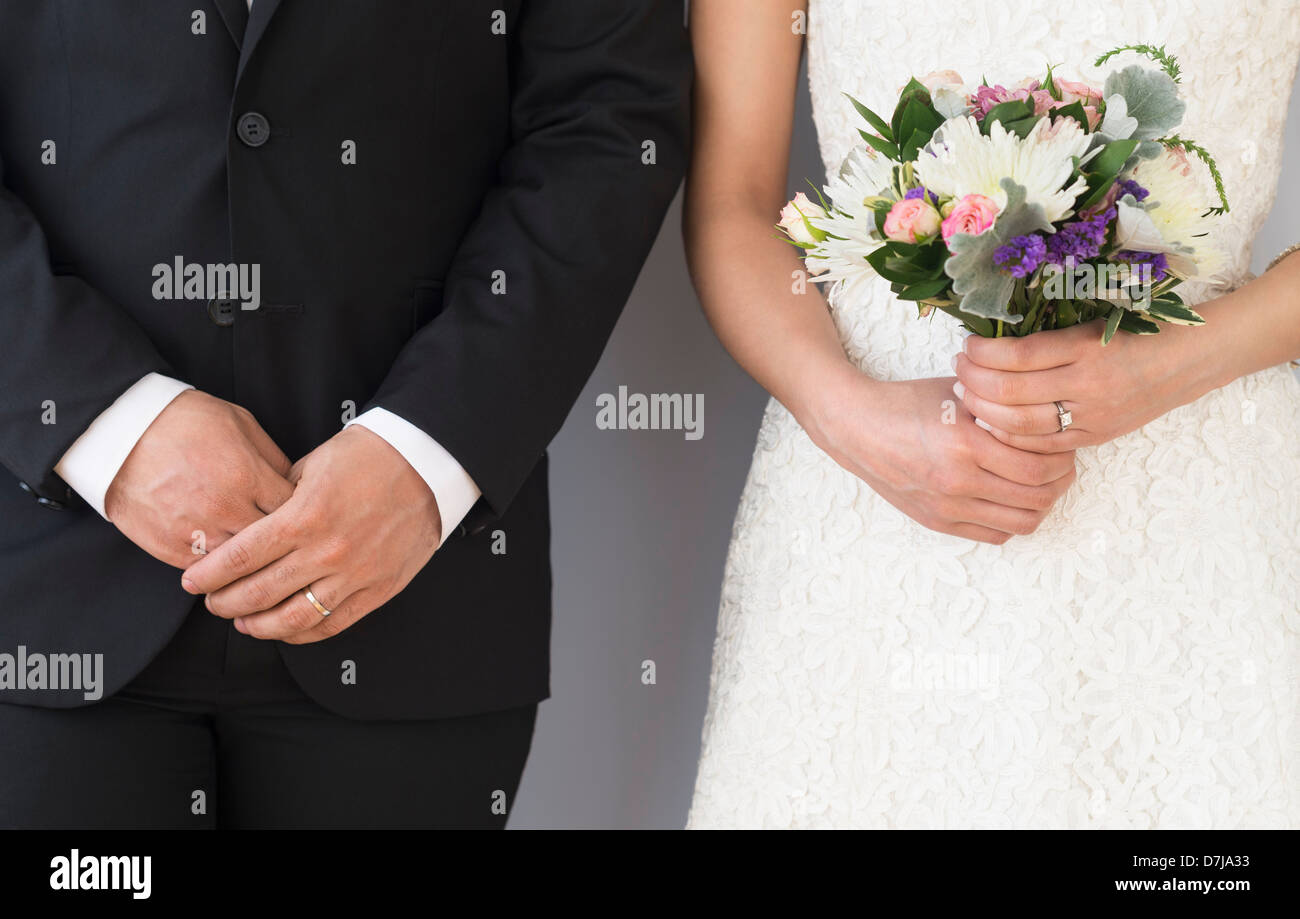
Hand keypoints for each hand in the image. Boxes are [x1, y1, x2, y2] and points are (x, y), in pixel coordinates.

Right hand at [104, 390, 294, 567]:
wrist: (120, 433)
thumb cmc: (184, 422)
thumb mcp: (240, 423)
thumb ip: (272, 457)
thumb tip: (296, 483)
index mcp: (248, 476)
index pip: (294, 510)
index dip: (302, 512)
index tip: (302, 512)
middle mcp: (226, 508)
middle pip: (273, 543)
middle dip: (282, 541)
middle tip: (287, 540)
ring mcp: (197, 532)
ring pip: (242, 564)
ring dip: (251, 560)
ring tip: (261, 557)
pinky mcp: (171, 548)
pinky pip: (208, 571)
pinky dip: (220, 568)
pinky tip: (227, 560)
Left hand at [180, 424, 441, 642]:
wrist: (426, 464)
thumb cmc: (370, 456)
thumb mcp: (312, 465)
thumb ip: (279, 499)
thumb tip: (252, 524)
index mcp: (304, 517)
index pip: (239, 557)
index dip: (208, 574)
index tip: (193, 581)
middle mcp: (327, 552)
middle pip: (259, 593)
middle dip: (225, 602)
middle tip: (211, 601)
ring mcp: (354, 575)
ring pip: (293, 619)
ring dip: (259, 625)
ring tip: (243, 622)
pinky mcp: (378, 589)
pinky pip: (332, 625)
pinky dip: (302, 633)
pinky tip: (285, 629)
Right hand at [804, 371, 1077, 544]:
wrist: (856, 428)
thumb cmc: (906, 403)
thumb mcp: (957, 393)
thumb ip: (1001, 407)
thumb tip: (1045, 415)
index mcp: (965, 445)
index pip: (1037, 467)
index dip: (1061, 459)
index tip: (1064, 444)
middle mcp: (957, 482)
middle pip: (1036, 499)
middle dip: (1059, 482)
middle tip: (1061, 465)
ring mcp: (947, 508)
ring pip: (1020, 523)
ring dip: (1040, 505)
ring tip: (1039, 485)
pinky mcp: (938, 522)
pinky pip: (994, 535)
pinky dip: (1012, 520)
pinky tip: (1010, 498)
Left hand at [951, 318, 1218, 453]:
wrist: (1189, 361)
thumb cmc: (1137, 332)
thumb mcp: (1092, 323)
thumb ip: (1045, 339)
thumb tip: (988, 346)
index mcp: (1085, 347)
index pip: (1017, 355)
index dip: (982, 353)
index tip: (966, 345)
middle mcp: (1087, 385)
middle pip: (1010, 393)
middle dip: (973, 382)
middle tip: (957, 369)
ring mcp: (1090, 417)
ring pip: (1019, 425)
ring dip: (983, 410)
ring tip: (966, 394)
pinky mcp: (1093, 438)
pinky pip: (1039, 446)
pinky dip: (1007, 436)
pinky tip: (990, 423)